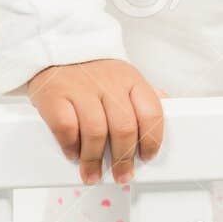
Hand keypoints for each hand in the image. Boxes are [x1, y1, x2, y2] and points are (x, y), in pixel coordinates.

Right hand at [27, 58, 167, 185]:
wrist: (56, 46)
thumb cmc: (92, 69)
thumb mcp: (123, 75)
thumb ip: (142, 93)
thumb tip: (167, 106)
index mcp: (130, 79)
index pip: (151, 112)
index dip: (152, 140)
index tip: (147, 158)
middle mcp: (108, 83)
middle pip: (124, 128)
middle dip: (124, 158)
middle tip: (121, 174)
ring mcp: (80, 89)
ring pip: (95, 132)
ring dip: (94, 160)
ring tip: (93, 173)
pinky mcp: (55, 95)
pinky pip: (66, 128)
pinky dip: (71, 146)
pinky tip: (74, 153)